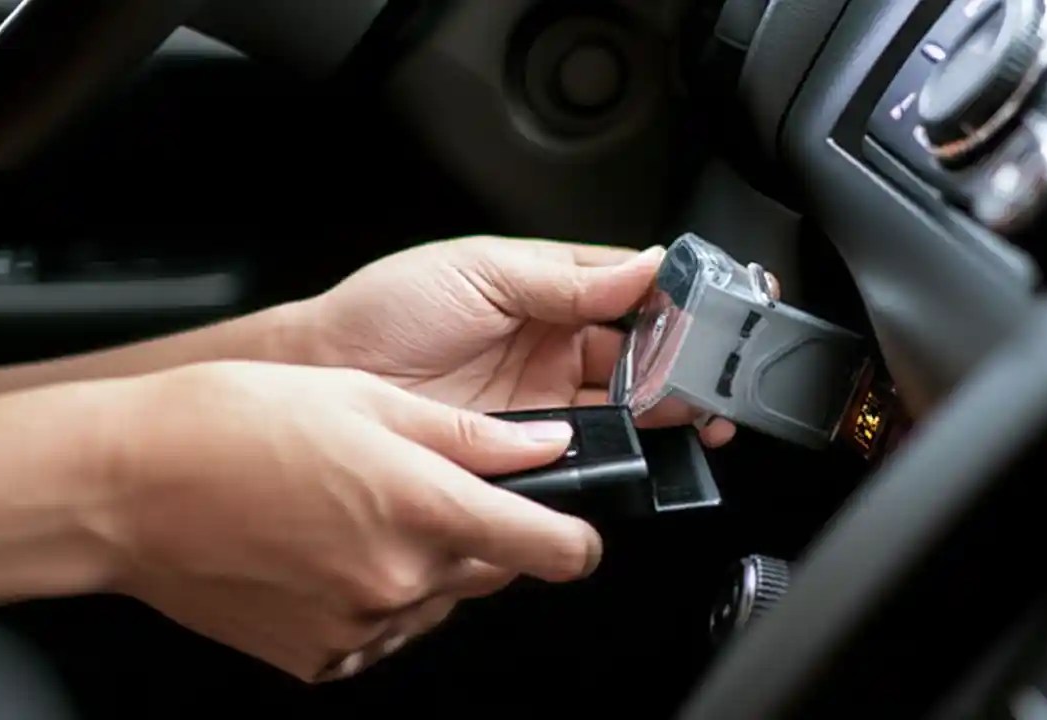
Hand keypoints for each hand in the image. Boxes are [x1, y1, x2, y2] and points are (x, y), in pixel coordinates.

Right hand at [99, 361, 600, 681]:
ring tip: (351, 513)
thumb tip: (548, 447)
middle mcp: (401, 580)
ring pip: (434, 601)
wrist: (126, 487)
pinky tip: (324, 553)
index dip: (574, 539)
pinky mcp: (319, 659)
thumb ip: (471, 436)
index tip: (571, 528)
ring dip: (419, 566)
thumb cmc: (234, 424)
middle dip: (476, 535)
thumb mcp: (366, 399)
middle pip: (491, 571)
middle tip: (415, 489)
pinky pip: (379, 632)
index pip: (553, 550)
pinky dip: (371, 598)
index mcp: (423, 509)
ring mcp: (359, 628)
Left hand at [293, 236, 747, 446]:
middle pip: (645, 348)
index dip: (680, 293)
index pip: (633, 285)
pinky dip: (628, 448)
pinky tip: (649, 443)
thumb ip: (567, 277)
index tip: (719, 301)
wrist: (328, 378)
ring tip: (700, 410)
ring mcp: (545, 396)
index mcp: (546, 285)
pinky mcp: (529, 446)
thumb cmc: (386, 311)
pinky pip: (592, 448)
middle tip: (716, 369)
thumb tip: (646, 266)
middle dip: (688, 358)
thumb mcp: (481, 272)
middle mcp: (554, 340)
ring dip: (671, 405)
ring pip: (631, 401)